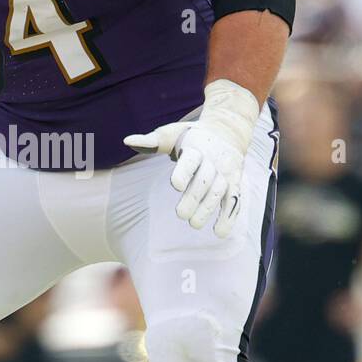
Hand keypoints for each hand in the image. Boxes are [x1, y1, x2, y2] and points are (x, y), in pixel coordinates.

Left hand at [124, 81, 258, 237]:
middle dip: (194, 197)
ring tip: (194, 224)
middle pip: (204, 179)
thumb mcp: (171, 134)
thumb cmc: (191, 136)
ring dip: (208, 208)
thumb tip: (127, 141)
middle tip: (181, 215)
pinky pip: (234, 199)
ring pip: (219, 190)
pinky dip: (229, 216)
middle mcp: (213, 160)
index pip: (190, 160)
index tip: (176, 184)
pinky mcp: (235, 182)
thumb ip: (151, 141)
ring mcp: (226, 172)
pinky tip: (220, 232)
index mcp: (195, 147)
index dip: (184, 172)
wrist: (227, 130)